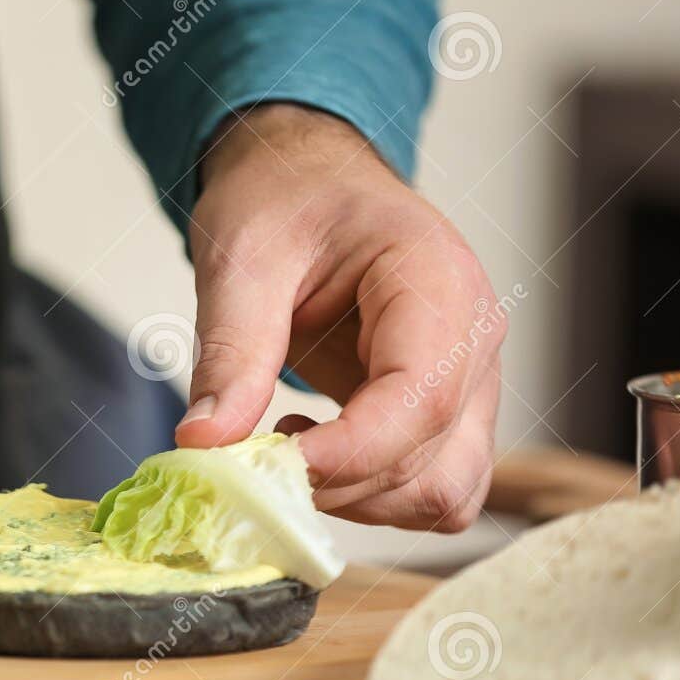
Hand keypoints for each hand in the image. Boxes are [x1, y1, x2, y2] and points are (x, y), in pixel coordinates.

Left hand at [179, 104, 502, 531]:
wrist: (308, 180)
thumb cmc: (285, 199)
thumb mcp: (240, 259)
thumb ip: (231, 352)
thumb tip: (204, 443)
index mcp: (437, 280)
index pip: (420, 399)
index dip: (348, 454)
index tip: (267, 466)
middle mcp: (475, 338)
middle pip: (432, 461)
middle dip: (337, 482)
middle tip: (254, 456)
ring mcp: (472, 382)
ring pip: (444, 493)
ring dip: (359, 499)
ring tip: (287, 445)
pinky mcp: (449, 416)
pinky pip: (434, 492)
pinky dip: (374, 498)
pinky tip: (317, 450)